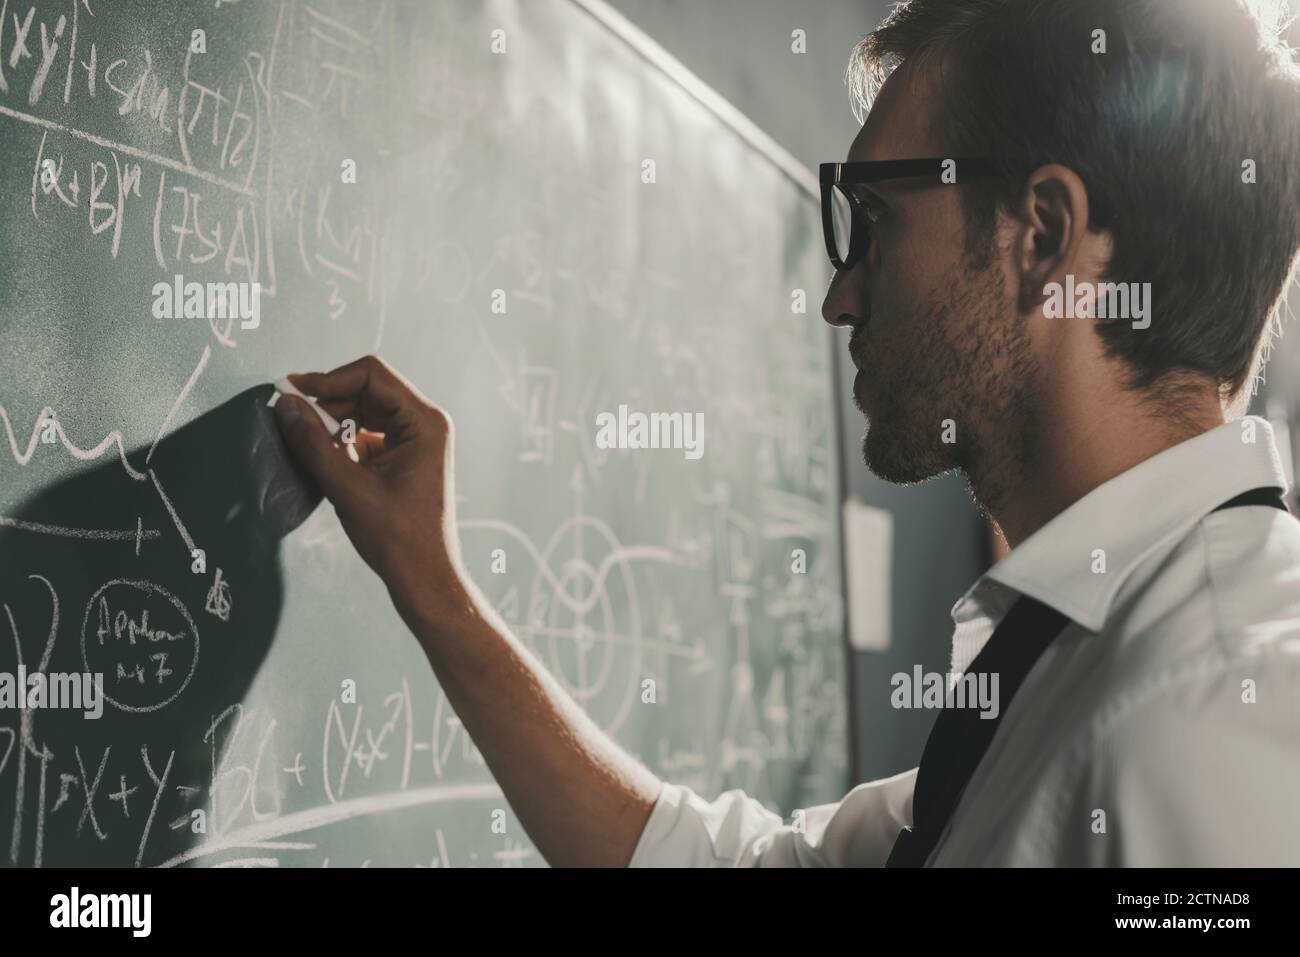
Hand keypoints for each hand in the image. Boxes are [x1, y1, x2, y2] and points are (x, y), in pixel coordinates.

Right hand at [273, 354, 470, 629]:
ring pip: (365, 410)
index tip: (291, 392)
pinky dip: (343, 440)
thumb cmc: (397, 537)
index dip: (328, 379)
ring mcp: (417, 439)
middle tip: (292, 420)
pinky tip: (325, 459)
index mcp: (425, 422)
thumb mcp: (347, 487)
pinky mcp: (404, 456)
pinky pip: (368, 432)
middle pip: (367, 389)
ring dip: (333, 422)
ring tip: (307, 443)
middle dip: (328, 402)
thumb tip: (284, 405)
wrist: (424, 577)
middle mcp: (426, 423)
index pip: (371, 375)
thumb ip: (313, 443)